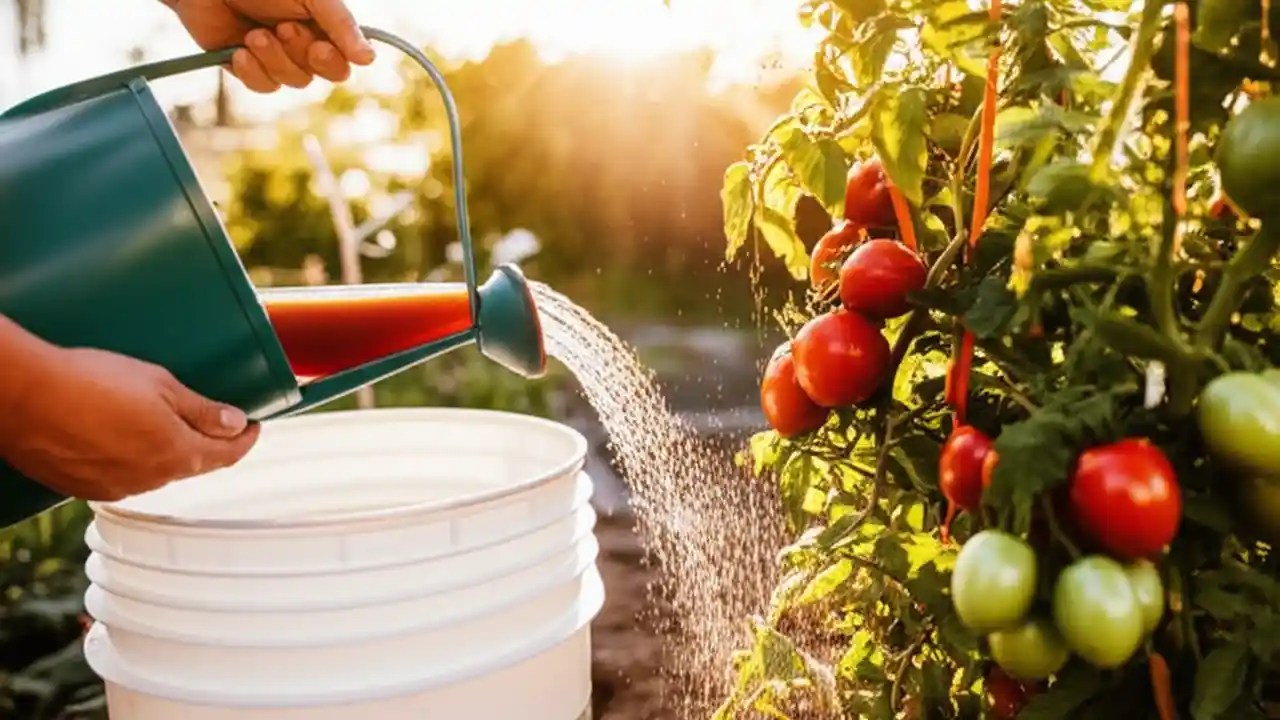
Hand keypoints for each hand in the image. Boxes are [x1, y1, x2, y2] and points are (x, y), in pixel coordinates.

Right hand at [0, 346, 260, 501]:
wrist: (22, 398)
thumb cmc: (91, 381)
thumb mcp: (159, 384)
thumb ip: (201, 410)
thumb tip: (236, 423)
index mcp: (177, 454)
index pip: (227, 455)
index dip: (245, 440)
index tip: (253, 425)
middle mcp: (151, 479)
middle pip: (193, 463)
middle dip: (208, 443)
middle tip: (214, 420)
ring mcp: (117, 487)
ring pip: (157, 471)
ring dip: (167, 451)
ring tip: (158, 421)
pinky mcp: (84, 489)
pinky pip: (123, 476)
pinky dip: (132, 459)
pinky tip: (120, 436)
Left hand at [166, 0, 375, 92]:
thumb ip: (341, 24)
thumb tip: (369, 59)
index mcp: (322, 24)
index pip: (343, 61)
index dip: (333, 61)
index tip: (319, 45)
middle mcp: (303, 42)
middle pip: (319, 75)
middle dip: (299, 54)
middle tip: (281, 27)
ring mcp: (276, 55)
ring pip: (292, 82)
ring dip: (273, 59)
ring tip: (254, 35)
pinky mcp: (247, 66)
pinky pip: (263, 87)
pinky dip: (252, 71)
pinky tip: (239, 51)